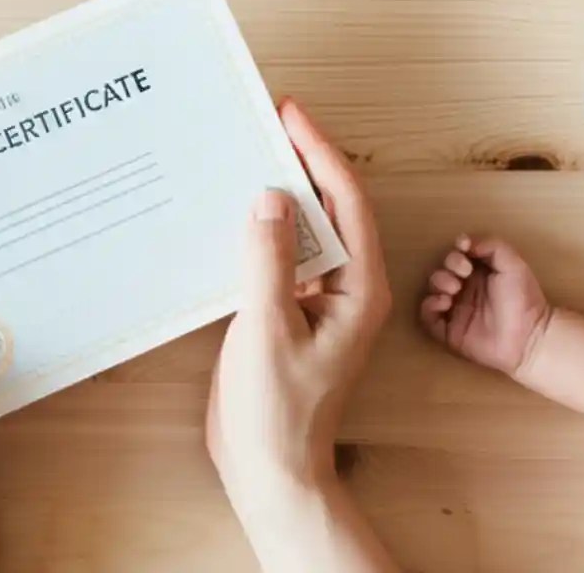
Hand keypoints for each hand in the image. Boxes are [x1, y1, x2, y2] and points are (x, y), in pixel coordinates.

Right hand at [207, 99, 391, 513]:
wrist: (270, 471)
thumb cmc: (279, 412)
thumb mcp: (269, 329)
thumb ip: (270, 261)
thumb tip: (270, 197)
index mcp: (358, 287)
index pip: (346, 200)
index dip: (320, 151)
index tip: (289, 113)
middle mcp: (343, 287)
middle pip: (327, 207)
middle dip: (299, 162)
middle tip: (262, 121)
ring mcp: (315, 300)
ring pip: (300, 230)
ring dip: (275, 194)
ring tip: (241, 154)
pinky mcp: (286, 313)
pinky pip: (276, 257)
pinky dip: (255, 230)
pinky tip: (226, 213)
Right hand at [419, 235, 551, 375]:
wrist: (528, 337)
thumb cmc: (523, 298)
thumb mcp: (513, 264)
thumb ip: (492, 245)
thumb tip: (464, 242)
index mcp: (479, 274)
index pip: (457, 256)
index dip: (457, 250)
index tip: (465, 250)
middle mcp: (464, 290)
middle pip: (442, 270)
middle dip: (448, 267)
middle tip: (463, 274)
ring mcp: (455, 311)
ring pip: (432, 290)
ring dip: (438, 283)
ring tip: (454, 290)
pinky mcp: (448, 331)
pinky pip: (427, 317)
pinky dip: (429, 306)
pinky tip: (444, 303)